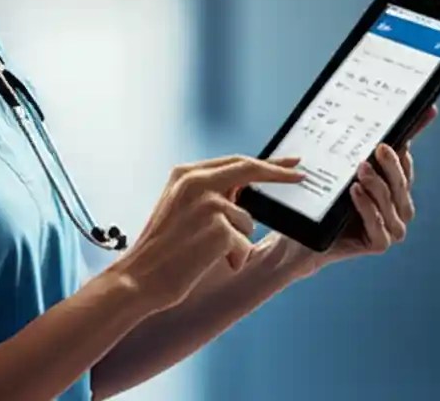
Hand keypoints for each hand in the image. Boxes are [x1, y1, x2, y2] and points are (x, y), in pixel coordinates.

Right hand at [107, 155, 306, 313]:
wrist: (140, 276)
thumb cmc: (160, 248)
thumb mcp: (179, 208)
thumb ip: (209, 193)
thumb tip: (245, 189)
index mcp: (185, 174)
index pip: (235, 162)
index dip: (266, 163)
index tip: (288, 162)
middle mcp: (197, 182)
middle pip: (250, 170)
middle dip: (279, 174)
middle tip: (300, 175)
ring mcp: (210, 204)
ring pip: (247, 221)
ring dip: (234, 241)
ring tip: (203, 252)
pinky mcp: (220, 229)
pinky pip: (243, 245)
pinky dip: (231, 259)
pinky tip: (206, 262)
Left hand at [310, 105, 438, 269]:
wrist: (301, 240)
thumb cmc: (321, 203)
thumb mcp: (337, 172)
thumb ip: (353, 150)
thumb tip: (364, 118)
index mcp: (392, 188)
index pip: (405, 161)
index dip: (409, 140)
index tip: (421, 115)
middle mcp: (397, 207)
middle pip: (401, 182)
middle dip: (393, 165)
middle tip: (380, 148)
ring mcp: (391, 227)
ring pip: (391, 202)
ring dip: (378, 184)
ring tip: (362, 169)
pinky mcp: (379, 243)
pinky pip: (378, 225)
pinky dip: (368, 208)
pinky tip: (355, 192)